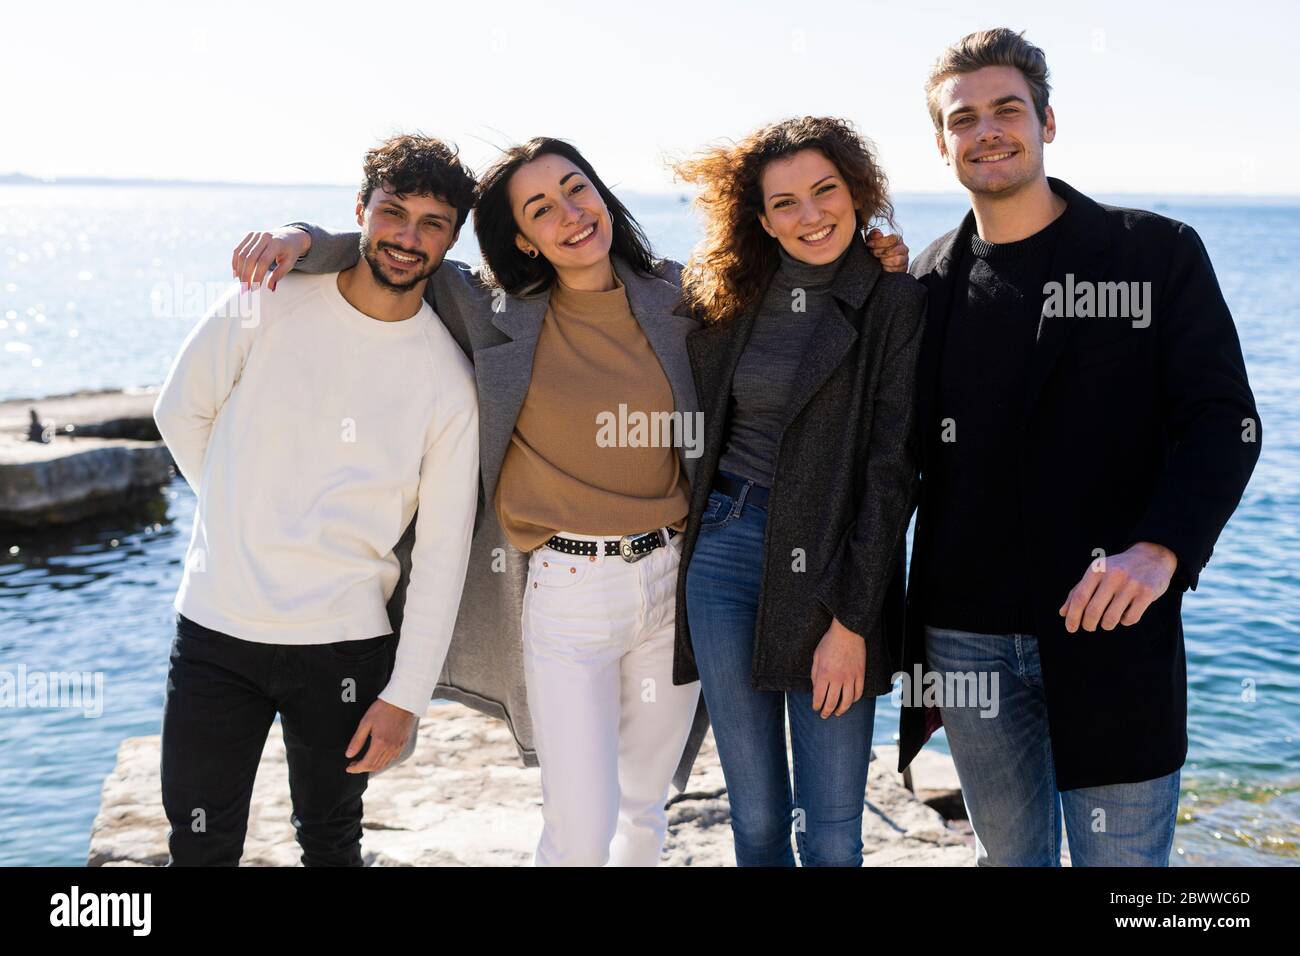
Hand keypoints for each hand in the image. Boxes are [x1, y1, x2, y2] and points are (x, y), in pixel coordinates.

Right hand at [231, 227, 311, 290]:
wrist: (289, 236)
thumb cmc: (289, 252)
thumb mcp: (289, 263)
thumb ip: (279, 274)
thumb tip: (270, 287)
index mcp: (277, 243)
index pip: (264, 261)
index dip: (258, 275)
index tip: (255, 288)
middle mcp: (265, 236)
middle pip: (250, 258)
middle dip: (246, 275)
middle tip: (245, 289)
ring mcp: (256, 234)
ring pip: (242, 254)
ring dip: (239, 270)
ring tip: (241, 283)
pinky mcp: (249, 235)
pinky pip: (238, 249)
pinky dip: (235, 262)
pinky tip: (236, 274)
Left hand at [345, 698, 415, 773]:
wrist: (402, 700)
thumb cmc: (383, 708)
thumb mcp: (366, 722)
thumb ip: (357, 740)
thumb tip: (349, 754)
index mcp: (380, 743)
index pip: (366, 764)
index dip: (356, 769)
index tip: (349, 768)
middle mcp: (390, 748)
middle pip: (375, 766)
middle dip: (363, 768)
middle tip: (354, 764)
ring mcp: (398, 746)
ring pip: (384, 764)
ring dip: (372, 766)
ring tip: (364, 761)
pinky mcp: (403, 743)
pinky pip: (392, 758)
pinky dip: (383, 761)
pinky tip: (377, 756)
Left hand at [810, 616, 865, 717]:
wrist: (847, 632)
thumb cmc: (829, 643)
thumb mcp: (816, 657)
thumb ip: (815, 674)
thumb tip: (815, 689)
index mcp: (824, 674)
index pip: (819, 697)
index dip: (816, 705)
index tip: (815, 708)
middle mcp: (837, 678)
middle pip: (832, 702)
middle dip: (826, 712)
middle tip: (824, 715)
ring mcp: (850, 677)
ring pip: (847, 701)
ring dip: (841, 709)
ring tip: (838, 713)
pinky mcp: (860, 674)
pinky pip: (859, 692)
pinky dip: (854, 700)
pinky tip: (850, 701)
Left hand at [866, 228, 908, 272]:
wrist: (876, 263)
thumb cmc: (875, 249)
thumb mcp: (872, 240)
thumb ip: (874, 235)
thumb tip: (878, 234)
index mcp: (897, 239)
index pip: (892, 239)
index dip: (879, 242)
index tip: (870, 245)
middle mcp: (903, 249)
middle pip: (894, 251)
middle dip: (880, 253)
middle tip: (873, 254)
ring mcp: (904, 259)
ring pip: (897, 261)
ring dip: (885, 261)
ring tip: (879, 261)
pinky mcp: (903, 269)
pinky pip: (897, 270)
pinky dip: (888, 269)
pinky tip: (882, 267)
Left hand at [1058, 542, 1177, 632]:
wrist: (1151, 556)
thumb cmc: (1117, 569)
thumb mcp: (1096, 573)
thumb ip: (1078, 591)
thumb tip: (1063, 613)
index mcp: (1096, 569)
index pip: (1079, 597)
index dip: (1072, 616)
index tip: (1070, 628)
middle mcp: (1113, 575)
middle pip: (1093, 610)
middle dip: (1088, 624)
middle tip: (1089, 627)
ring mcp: (1131, 584)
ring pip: (1111, 618)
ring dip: (1106, 625)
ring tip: (1108, 621)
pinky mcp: (1147, 592)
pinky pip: (1130, 619)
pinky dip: (1125, 621)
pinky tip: (1125, 614)